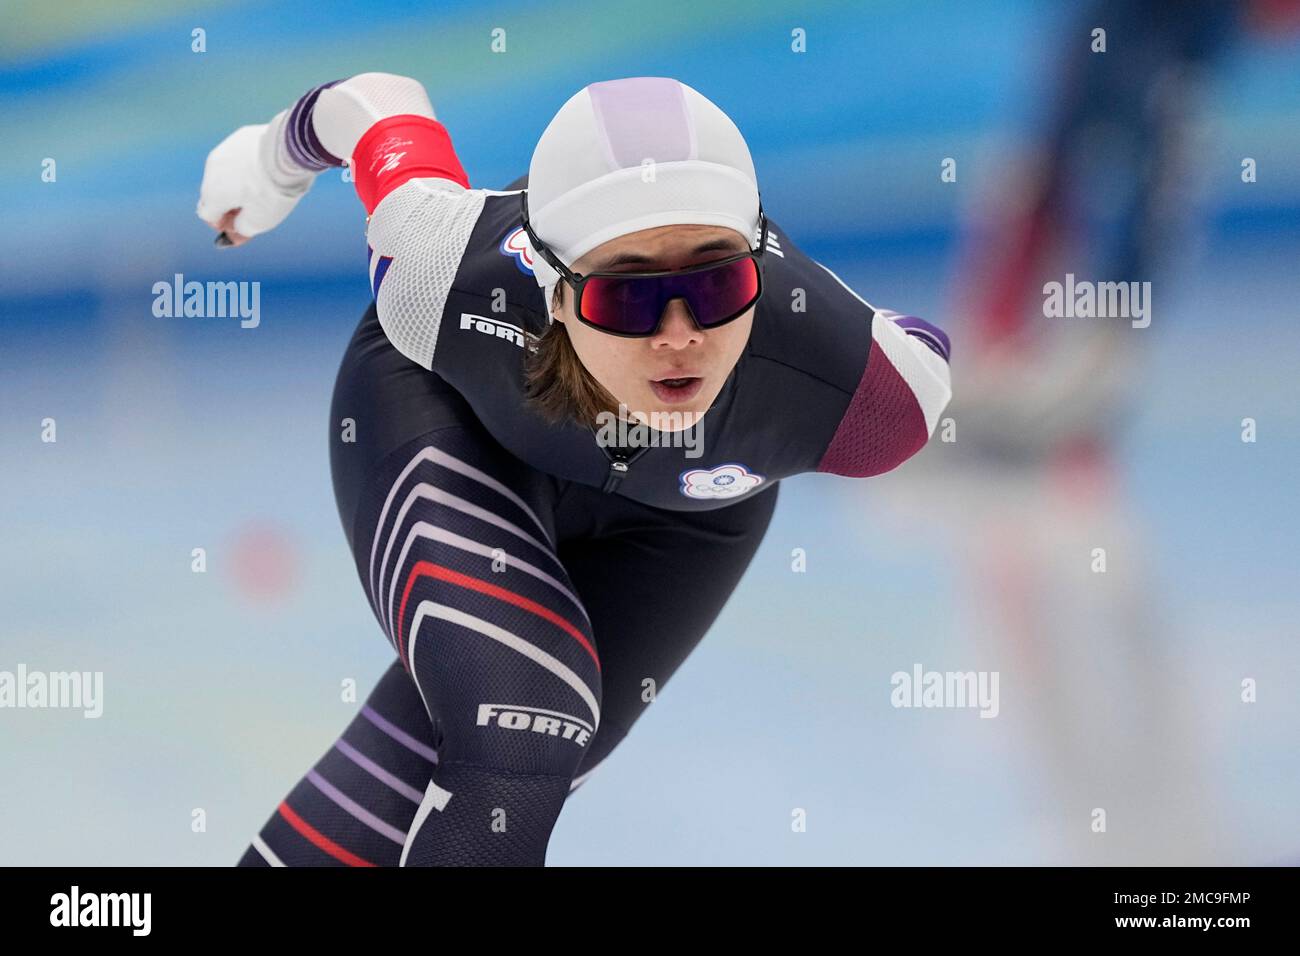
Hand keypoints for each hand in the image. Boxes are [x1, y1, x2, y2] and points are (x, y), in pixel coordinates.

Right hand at [196, 122, 312, 246]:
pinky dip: (248, 165)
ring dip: (238, 182)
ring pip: (226, 172)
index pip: (207, 214)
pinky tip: (268, 169)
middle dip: (230, 203)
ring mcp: (225, 149)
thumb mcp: (260, 220)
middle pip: (214, 192)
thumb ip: (243, 230)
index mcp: (212, 192)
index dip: (222, 223)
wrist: (289, 152)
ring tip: (265, 187)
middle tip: (255, 208)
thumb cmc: (273, 190)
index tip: (240, 224)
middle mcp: (212, 169)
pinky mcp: (241, 137)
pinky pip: (239, 156)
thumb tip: (234, 233)